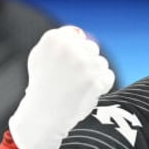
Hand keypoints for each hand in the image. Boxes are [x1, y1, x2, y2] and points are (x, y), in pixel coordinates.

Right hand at [9, 26, 114, 148]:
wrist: (44, 115)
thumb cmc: (42, 86)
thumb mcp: (40, 57)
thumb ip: (59, 41)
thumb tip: (81, 33)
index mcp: (53, 39)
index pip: (77, 36)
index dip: (73, 54)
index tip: (64, 68)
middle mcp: (68, 48)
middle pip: (91, 48)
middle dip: (85, 63)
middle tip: (70, 80)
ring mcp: (83, 64)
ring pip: (101, 63)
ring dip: (93, 75)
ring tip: (76, 88)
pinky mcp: (95, 80)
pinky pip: (108, 77)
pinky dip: (101, 86)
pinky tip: (85, 93)